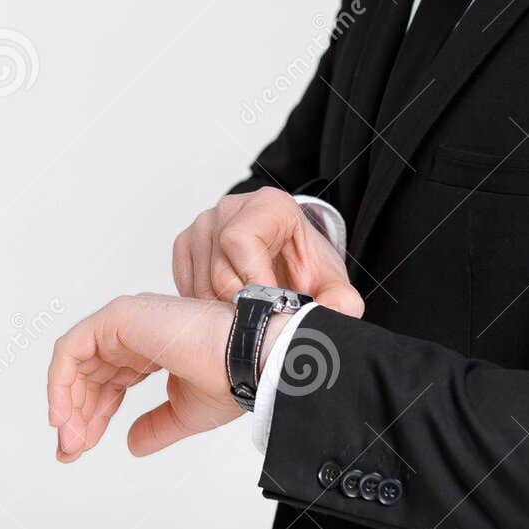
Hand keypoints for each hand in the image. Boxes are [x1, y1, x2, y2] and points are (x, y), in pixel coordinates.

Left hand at [47, 291, 267, 461]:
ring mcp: (126, 321)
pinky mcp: (118, 317)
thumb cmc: (232, 380)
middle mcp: (136, 331)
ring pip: (75, 361)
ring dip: (66, 402)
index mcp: (152, 348)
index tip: (78, 447)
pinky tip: (64, 414)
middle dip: (75, 413)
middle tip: (70, 450)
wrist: (249, 362)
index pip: (108, 381)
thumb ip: (154, 427)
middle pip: (88, 373)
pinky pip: (71, 349)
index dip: (91, 415)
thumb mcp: (184, 414)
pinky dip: (60, 382)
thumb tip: (131, 445)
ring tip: (70, 439)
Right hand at [172, 189, 362, 316]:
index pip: (241, 240)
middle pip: (219, 269)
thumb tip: (335, 314)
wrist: (289, 259)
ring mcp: (204, 225)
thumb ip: (341, 301)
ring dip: (223, 312)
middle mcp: (230, 208)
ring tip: (251, 317)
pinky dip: (205, 308)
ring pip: (200, 284)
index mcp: (269, 206)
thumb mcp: (331, 283)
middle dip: (242, 305)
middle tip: (264, 322)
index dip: (253, 280)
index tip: (272, 306)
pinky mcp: (186, 244)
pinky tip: (228, 310)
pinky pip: (186, 286)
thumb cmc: (305, 265)